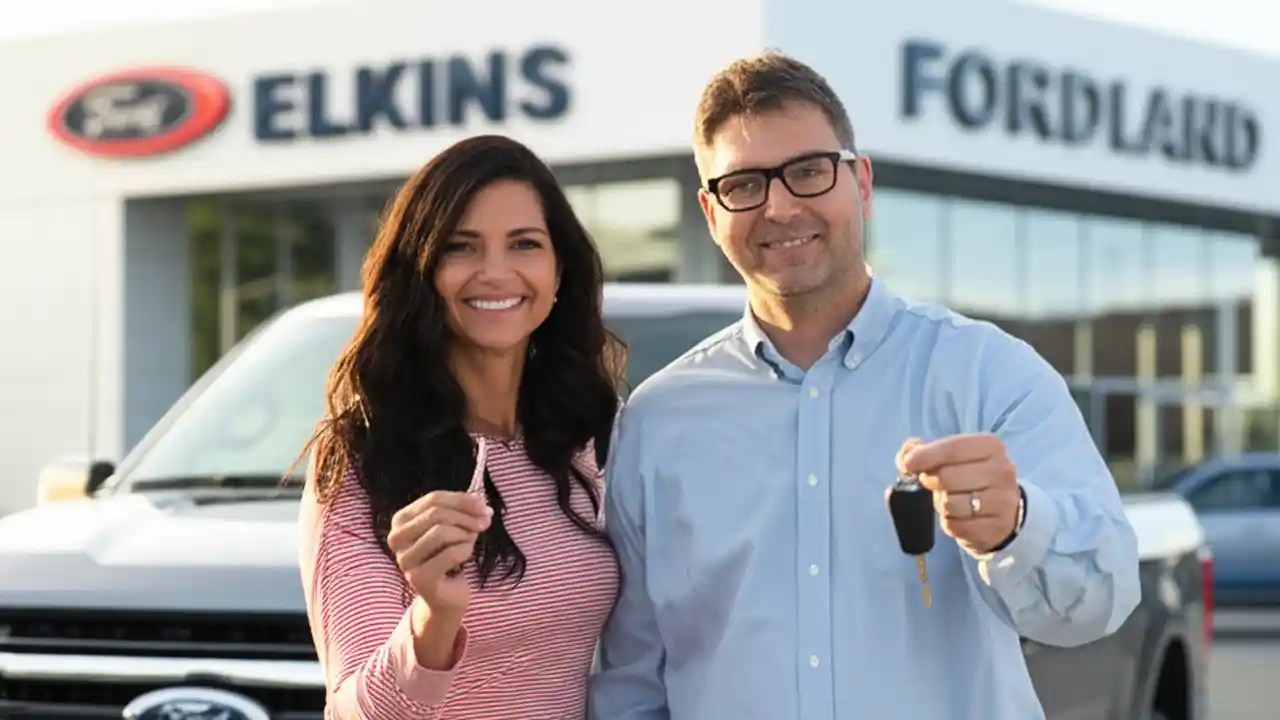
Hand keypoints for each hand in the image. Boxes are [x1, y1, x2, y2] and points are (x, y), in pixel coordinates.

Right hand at [387, 491, 491, 614]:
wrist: (445, 595)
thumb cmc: (448, 557)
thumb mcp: (453, 527)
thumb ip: (462, 511)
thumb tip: (480, 503)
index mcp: (401, 521)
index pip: (433, 499)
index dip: (462, 500)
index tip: (484, 506)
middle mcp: (396, 539)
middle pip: (435, 514)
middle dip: (466, 516)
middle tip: (485, 523)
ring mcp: (405, 560)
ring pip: (440, 532)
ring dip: (465, 533)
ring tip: (471, 540)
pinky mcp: (418, 579)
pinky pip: (450, 554)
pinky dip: (466, 550)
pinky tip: (466, 554)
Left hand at [897, 433, 1019, 554]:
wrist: (1003, 509)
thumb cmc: (969, 476)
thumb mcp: (952, 456)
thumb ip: (923, 450)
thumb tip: (905, 455)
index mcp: (991, 446)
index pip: (952, 448)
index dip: (925, 456)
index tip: (907, 464)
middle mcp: (1002, 471)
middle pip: (947, 477)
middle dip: (932, 482)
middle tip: (933, 484)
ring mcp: (1003, 501)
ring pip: (951, 504)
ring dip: (941, 504)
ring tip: (950, 500)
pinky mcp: (997, 527)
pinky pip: (956, 526)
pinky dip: (950, 522)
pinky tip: (959, 516)